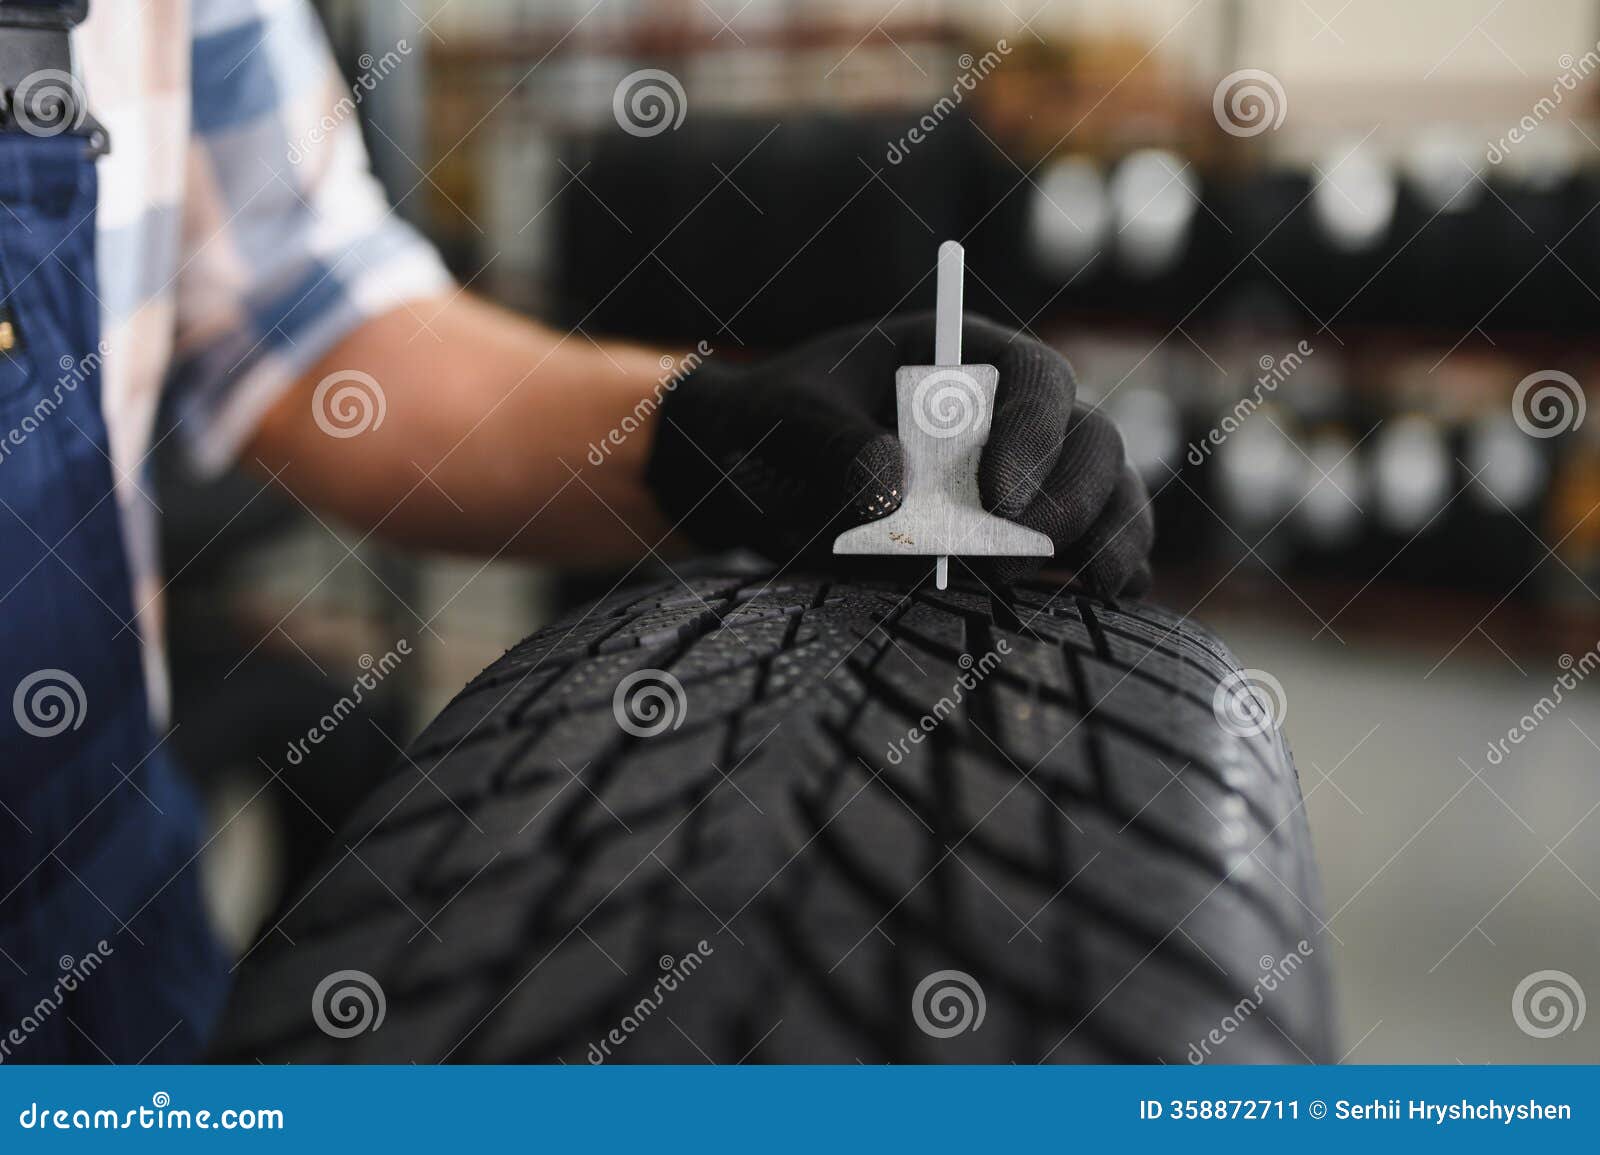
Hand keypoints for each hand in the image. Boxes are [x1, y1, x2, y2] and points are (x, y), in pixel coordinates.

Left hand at [645, 313, 1153, 595]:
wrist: (753, 474)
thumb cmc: (773, 423)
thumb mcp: (785, 418)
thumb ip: (832, 442)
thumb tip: (891, 491)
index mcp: (962, 358)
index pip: (1034, 378)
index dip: (1035, 435)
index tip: (1001, 501)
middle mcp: (1008, 414)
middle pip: (1088, 440)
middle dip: (1072, 500)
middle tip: (1012, 560)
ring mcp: (1023, 476)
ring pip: (1106, 492)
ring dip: (1111, 537)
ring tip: (1100, 588)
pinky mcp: (1017, 536)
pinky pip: (1088, 545)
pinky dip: (1109, 567)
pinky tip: (1111, 599)